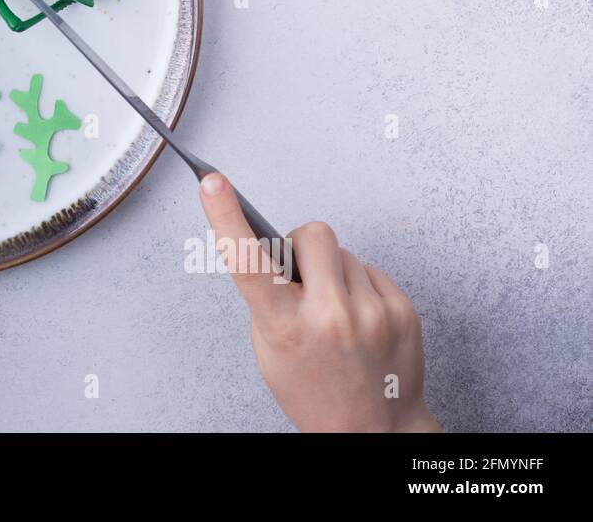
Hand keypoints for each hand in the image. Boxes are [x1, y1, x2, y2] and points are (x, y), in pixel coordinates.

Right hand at [199, 173, 439, 432]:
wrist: (376, 430)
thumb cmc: (314, 391)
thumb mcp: (269, 349)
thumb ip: (267, 298)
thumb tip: (272, 249)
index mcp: (284, 327)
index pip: (247, 261)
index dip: (225, 216)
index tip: (212, 182)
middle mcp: (329, 317)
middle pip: (311, 233)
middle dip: (302, 246)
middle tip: (302, 277)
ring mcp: (371, 313)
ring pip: (344, 251)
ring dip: (334, 271)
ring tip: (336, 310)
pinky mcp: (401, 311)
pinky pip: (372, 270)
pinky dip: (361, 287)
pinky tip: (360, 317)